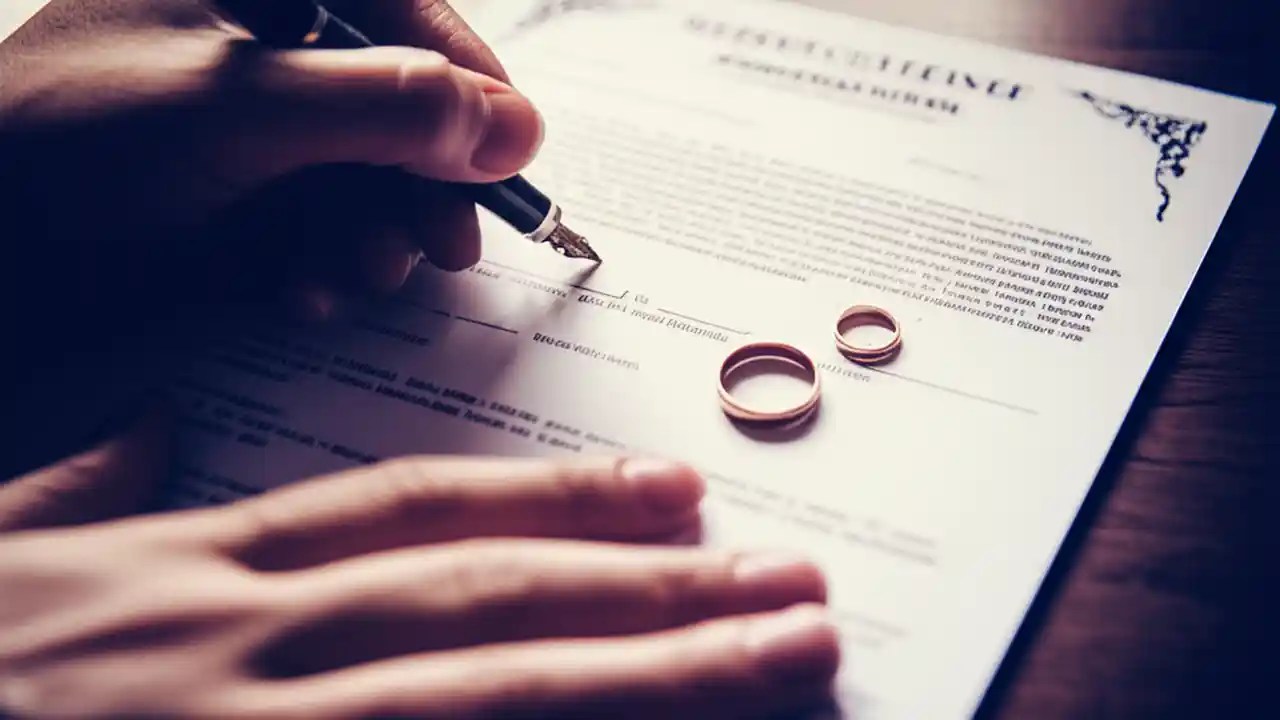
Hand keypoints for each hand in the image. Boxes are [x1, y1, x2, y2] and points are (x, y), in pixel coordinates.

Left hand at [0, 0, 540, 335]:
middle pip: (400, 99)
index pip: (404, 8)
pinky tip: (308, 291)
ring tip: (360, 277)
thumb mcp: (235, 111)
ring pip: (368, 170)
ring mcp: (254, 116)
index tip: (508, 155)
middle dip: (423, 182)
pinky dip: (329, 261)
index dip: (468, 79)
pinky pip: (323, 217)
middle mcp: (265, 38)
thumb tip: (515, 127)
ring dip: (377, 235)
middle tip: (447, 246)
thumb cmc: (69, 142)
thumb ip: (383, 108)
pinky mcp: (242, 185)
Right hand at [0, 412, 839, 717]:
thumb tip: (150, 433)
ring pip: (491, 703)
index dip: (554, 497)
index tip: (676, 490)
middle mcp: (242, 647)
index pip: (413, 514)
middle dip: (654, 588)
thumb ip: (86, 491)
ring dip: (651, 682)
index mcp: (192, 574)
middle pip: (491, 602)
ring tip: (781, 659)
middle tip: (790, 581)